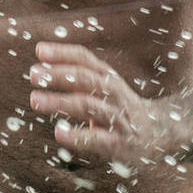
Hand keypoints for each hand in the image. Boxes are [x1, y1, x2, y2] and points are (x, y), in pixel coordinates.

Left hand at [28, 41, 188, 167]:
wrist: (159, 132)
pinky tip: (59, 132)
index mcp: (107, 76)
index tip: (39, 50)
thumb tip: (41, 66)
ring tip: (35, 99)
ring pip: (88, 105)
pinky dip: (77, 135)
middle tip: (33, 74)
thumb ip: (77, 77)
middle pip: (85, 78)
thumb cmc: (120, 107)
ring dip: (60, 101)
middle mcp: (113, 92)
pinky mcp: (118, 142)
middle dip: (58, 75)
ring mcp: (117, 116)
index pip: (84, 59)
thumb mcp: (103, 86)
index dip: (62, 53)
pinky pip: (96, 138)